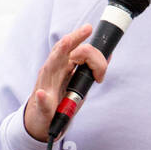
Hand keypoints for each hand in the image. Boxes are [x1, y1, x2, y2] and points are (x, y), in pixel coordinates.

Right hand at [24, 25, 108, 141]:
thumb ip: (89, 69)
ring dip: (57, 57)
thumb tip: (109, 54)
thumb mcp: (77, 83)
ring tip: (66, 44)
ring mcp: (44, 86)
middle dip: (74, 39)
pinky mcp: (41, 106)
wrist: (41, 120)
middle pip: (62, 50)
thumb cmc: (60, 101)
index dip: (89, 48)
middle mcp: (52, 71)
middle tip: (88, 28)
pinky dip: (42, 97)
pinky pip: (41, 101)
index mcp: (61, 65)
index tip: (105, 60)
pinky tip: (42, 94)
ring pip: (50, 67)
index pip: (72, 47)